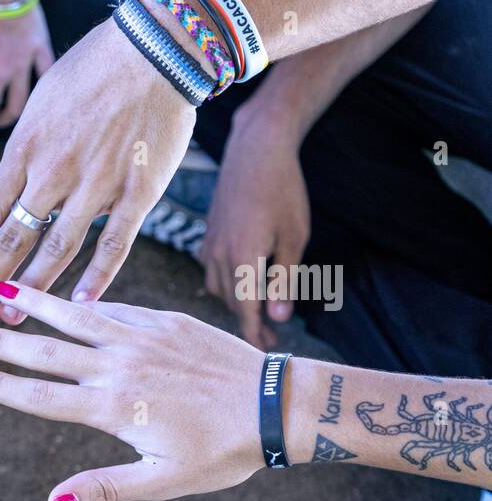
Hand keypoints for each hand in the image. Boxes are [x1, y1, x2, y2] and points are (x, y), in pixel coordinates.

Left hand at [0, 18, 194, 324]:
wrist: (156, 46)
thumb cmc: (95, 69)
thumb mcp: (43, 104)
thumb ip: (26, 150)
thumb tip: (11, 185)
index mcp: (26, 147)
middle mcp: (55, 170)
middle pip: (13, 239)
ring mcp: (97, 183)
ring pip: (57, 248)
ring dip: (33, 291)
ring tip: (13, 322)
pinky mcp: (139, 190)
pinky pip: (114, 243)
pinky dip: (97, 277)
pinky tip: (80, 305)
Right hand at [0, 282, 264, 500]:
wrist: (277, 405)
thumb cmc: (222, 453)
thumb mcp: (162, 482)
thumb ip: (102, 488)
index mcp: (114, 408)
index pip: (39, 395)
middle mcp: (120, 367)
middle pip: (44, 350)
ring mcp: (142, 338)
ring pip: (75, 316)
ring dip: (33, 304)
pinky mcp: (164, 321)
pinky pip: (112, 308)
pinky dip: (80, 302)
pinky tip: (61, 297)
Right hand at [200, 108, 310, 348]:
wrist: (255, 150)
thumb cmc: (283, 191)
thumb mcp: (294, 238)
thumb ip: (285, 279)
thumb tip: (279, 317)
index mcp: (242, 259)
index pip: (246, 310)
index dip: (256, 334)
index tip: (268, 350)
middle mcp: (218, 257)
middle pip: (232, 302)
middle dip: (250, 320)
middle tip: (272, 334)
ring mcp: (209, 246)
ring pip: (219, 289)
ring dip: (237, 302)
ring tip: (259, 309)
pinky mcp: (207, 236)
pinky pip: (212, 271)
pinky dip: (226, 283)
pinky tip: (242, 280)